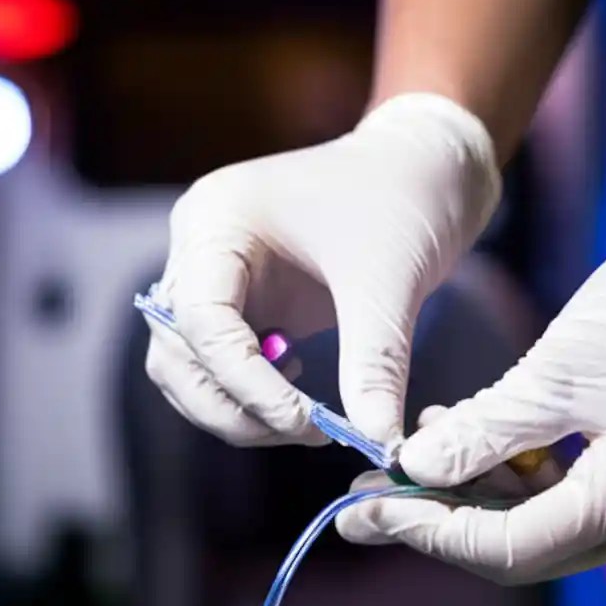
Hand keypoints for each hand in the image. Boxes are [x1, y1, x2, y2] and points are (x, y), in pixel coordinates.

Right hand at [144, 93, 501, 446]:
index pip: (199, 319)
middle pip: (177, 353)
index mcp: (216, 222)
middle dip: (234, 405)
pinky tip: (303, 395)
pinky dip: (255, 395)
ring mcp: (218, 276)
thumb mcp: (390, 280)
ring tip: (309, 423)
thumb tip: (379, 442)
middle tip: (305, 432)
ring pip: (191, 369)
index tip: (303, 420)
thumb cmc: (405, 196)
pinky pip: (226, 365)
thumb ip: (374, 363)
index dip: (243, 381)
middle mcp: (200, 248)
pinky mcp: (246, 302)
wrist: (428, 163)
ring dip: (240, 410)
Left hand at [337, 170, 605, 583]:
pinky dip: (502, 459)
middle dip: (438, 520)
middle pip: (520, 542)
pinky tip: (451, 428)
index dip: (431, 531)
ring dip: (465, 487)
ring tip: (396, 457)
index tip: (365, 509)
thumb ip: (487, 430)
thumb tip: (413, 473)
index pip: (513, 546)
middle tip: (362, 498)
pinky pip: (555, 477)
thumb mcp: (562, 368)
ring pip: (533, 512)